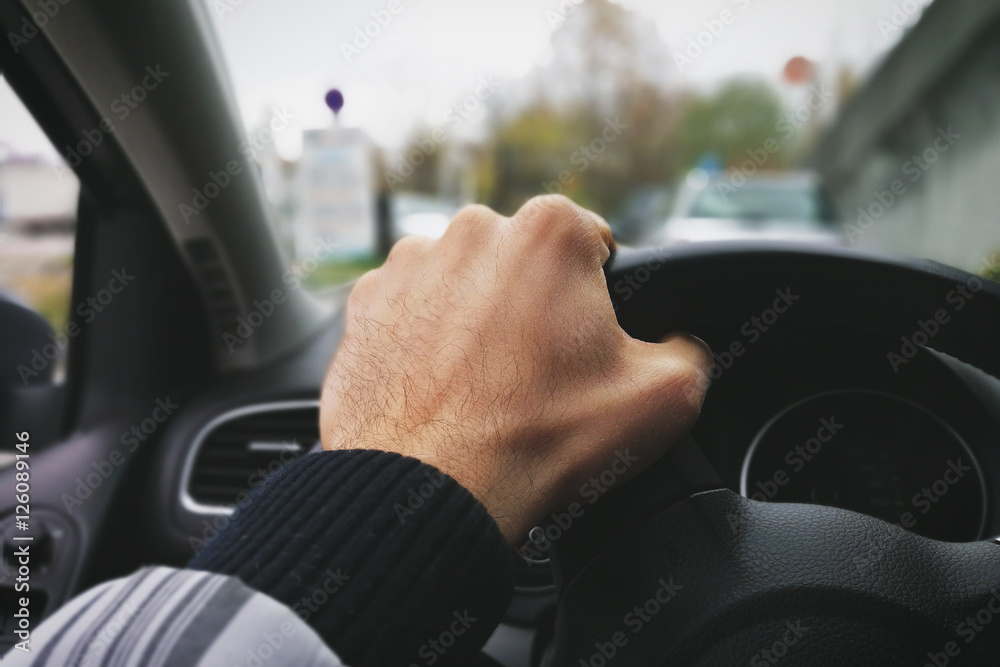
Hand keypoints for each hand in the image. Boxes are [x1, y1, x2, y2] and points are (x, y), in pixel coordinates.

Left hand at [321, 195, 710, 543]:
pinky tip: (442, 387)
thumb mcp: (664, 397)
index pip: (594, 246)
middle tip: (538, 373)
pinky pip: (413, 311)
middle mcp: (471, 230)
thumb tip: (681, 343)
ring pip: (467, 284)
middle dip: (536, 306)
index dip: (599, 299)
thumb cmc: (535, 439)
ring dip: (479, 320)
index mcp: (548, 231)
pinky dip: (428, 340)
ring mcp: (409, 264)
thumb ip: (690, 350)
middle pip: (526, 263)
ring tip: (486, 386)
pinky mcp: (365, 303)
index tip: (586, 342)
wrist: (428, 488)